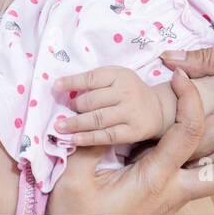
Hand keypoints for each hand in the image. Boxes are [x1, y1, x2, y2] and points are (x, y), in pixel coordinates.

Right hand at [45, 65, 213, 214]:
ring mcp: (177, 195)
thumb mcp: (77, 179)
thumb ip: (91, 146)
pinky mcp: (171, 196)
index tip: (181, 75)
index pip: (185, 133)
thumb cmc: (78, 214)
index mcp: (156, 177)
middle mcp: (176, 188)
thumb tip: (102, 120)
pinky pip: (208, 179)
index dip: (186, 100)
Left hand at [53, 66, 167, 144]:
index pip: (91, 78)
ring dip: (75, 124)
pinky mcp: (132, 131)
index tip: (55, 87)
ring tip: (59, 127)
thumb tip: (67, 90)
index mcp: (119, 75)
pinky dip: (88, 138)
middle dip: (74, 107)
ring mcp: (130, 112)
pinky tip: (74, 139)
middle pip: (92, 101)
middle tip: (62, 113)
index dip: (71, 83)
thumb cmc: (130, 91)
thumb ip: (97, 81)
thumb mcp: (118, 78)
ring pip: (97, 119)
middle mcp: (126, 92)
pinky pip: (106, 136)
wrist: (159, 109)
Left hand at [159, 26, 213, 163]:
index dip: (170, 133)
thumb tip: (168, 60)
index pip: (193, 138)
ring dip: (202, 156)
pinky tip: (211, 145)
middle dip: (182, 149)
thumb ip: (204, 59)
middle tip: (160, 136)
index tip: (155, 122)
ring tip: (181, 141)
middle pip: (205, 158)